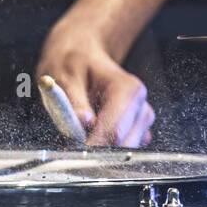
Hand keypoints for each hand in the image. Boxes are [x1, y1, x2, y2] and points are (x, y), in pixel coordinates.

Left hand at [36, 14, 154, 147]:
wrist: (83, 54)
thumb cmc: (72, 63)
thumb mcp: (65, 76)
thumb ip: (73, 101)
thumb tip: (84, 121)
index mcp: (127, 89)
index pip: (114, 131)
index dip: (92, 146)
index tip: (72, 152)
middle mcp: (141, 104)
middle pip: (122, 145)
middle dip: (97, 148)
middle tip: (72, 141)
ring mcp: (142, 118)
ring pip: (124, 151)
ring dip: (101, 147)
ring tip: (82, 128)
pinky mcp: (138, 129)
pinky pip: (124, 150)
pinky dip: (107, 148)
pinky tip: (94, 131)